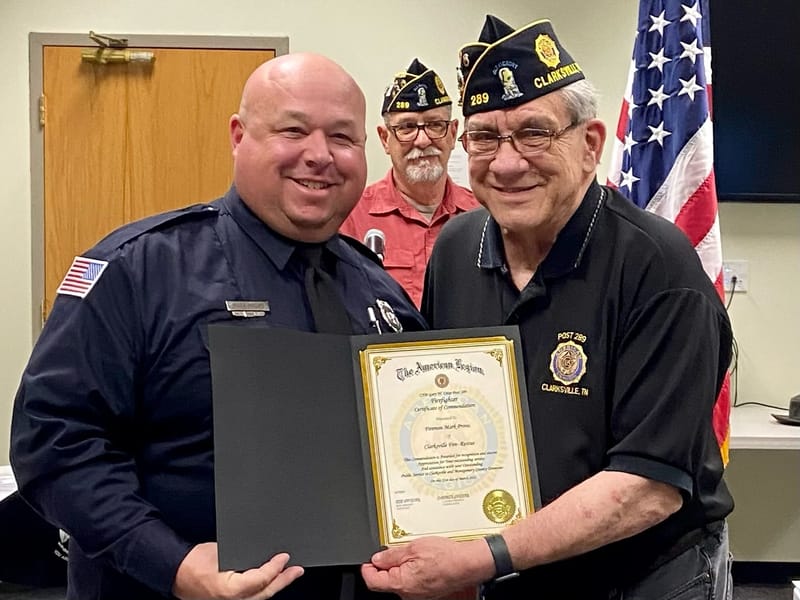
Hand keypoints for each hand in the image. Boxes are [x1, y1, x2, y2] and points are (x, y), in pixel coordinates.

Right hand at [173, 542, 303, 599]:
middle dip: (283, 581)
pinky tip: (272, 580)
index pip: (260, 579)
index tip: (285, 557)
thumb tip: (264, 553)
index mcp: (229, 589)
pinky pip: (252, 597)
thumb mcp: (220, 552)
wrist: (177, 573)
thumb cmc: (193, 561)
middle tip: (297, 570)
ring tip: (289, 574)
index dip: (275, 568)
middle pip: (265, 592)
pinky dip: (264, 589)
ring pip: (260, 597)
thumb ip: (243, 554)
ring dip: (276, 585)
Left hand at [361, 536, 492, 599]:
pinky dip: (411, 571)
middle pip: (386, 581)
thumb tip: (377, 558)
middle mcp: (408, 594)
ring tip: (413, 553)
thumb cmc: (445, 556)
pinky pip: (412, 583)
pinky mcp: (426, 593)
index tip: (366, 561)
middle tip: (395, 550)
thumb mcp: (413, 547)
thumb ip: (392, 555)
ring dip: (400, 567)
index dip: (367, 569)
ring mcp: (418, 595)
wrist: (467, 564)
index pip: (373, 581)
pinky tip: (421, 560)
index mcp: (401, 584)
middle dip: (386, 565)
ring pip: (400, 581)